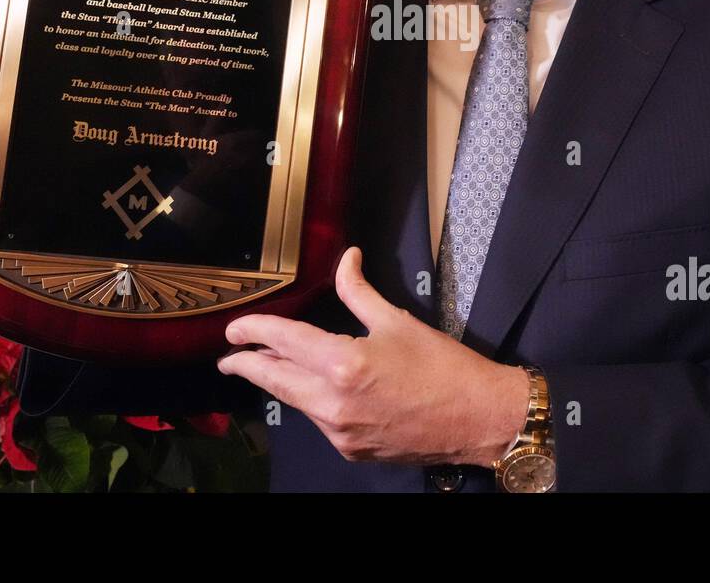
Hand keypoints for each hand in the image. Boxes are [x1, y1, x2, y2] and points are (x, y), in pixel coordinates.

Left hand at [216, 247, 528, 466]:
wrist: (479, 419)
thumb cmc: (444, 366)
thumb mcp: (398, 321)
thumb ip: (359, 292)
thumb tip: (346, 260)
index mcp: (344, 364)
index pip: (283, 342)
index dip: (253, 331)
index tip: (234, 329)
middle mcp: (334, 403)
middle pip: (274, 380)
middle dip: (247, 367)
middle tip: (230, 357)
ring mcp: (340, 432)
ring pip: (296, 401)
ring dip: (280, 382)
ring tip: (267, 367)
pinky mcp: (351, 450)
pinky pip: (319, 420)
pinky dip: (311, 401)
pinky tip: (314, 389)